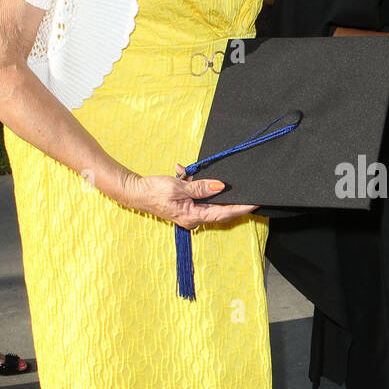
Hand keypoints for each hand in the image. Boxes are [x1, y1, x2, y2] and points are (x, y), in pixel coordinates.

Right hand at [122, 168, 257, 228]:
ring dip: (204, 184)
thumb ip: (201, 187)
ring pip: (207, 198)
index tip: (255, 203)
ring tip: (189, 173)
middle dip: (227, 196)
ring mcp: (189, 212)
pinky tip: (181, 172)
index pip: (223, 213)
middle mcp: (193, 217)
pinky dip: (192, 182)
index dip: (241, 208)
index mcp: (193, 216)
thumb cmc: (153, 191)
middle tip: (244, 189)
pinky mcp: (185, 205)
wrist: (134, 191)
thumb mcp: (179, 187)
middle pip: (219, 208)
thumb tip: (220, 187)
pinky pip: (196, 193)